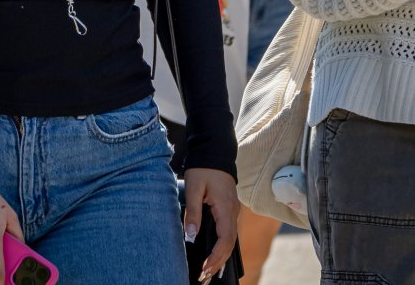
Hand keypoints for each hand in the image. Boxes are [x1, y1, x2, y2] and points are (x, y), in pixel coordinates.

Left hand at [183, 167, 239, 281]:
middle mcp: (233, 214)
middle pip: (229, 245)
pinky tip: (213, 256)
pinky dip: (221, 248)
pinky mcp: (228, 211)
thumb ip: (193, 212)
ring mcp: (233, 213)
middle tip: (204, 277)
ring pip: (230, 241)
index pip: (225, 240)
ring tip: (208, 273)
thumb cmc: (203, 168)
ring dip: (220, 258)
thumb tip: (192, 236)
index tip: (205, 268)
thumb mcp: (194, 188)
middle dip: (218, 263)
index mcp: (226, 209)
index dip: (216, 256)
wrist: (215, 152)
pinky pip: (228, 234)